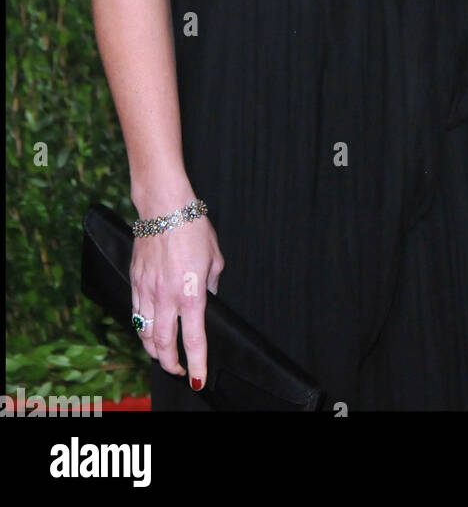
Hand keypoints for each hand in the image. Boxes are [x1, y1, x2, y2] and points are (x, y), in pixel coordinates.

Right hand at [130, 214, 223, 389]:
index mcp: (191, 293)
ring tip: (163, 356)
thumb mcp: (215, 256)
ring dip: (154, 350)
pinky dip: (140, 329)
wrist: (163, 207)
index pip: (194, 340)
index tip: (197, 377)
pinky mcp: (134, 282)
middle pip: (164, 346)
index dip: (196, 363)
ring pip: (145, 334)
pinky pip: (135, 315)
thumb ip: (212, 282)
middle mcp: (166, 297)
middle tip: (179, 370)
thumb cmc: (192, 227)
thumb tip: (208, 296)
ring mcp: (147, 291)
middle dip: (170, 364)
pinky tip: (147, 332)